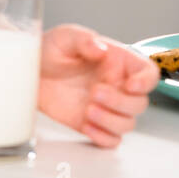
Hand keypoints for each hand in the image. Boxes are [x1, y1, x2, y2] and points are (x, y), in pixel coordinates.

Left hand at [37, 24, 159, 147]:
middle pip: (139, 104)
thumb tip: (101, 49)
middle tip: (95, 93)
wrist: (29, 73)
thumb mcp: (65, 37)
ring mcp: (106, 108)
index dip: (146, 82)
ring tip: (88, 110)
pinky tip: (86, 127)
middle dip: (120, 103)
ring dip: (112, 121)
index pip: (148, 73)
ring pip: (128, 124)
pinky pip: (111, 140)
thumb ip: (84, 40)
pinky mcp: (92, 125)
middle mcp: (118, 86)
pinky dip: (103, 138)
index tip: (131, 86)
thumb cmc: (51, 50)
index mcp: (119, 62)